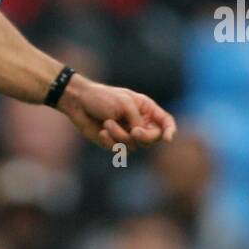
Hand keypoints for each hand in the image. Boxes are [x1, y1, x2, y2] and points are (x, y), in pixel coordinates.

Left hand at [58, 75, 176, 149]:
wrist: (79, 103)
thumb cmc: (102, 98)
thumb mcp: (124, 104)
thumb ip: (137, 120)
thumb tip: (140, 135)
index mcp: (146, 109)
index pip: (165, 122)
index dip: (170, 131)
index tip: (168, 139)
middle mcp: (139, 122)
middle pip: (153, 138)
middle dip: (145, 137)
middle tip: (134, 132)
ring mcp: (127, 133)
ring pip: (134, 145)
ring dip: (120, 135)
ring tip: (107, 123)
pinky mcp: (114, 142)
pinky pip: (119, 149)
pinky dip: (111, 141)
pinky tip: (102, 132)